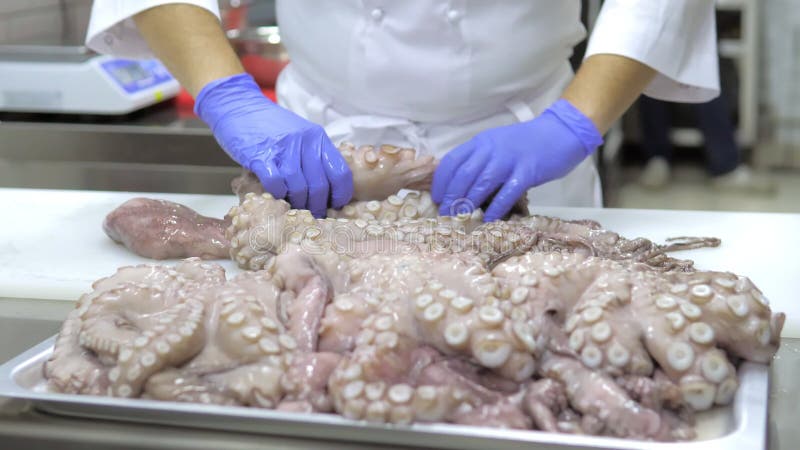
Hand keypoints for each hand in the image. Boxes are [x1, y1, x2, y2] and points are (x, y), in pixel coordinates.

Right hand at [194, 73, 352, 216]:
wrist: (237, 105)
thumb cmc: (269, 125)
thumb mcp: (300, 134)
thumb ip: (313, 156)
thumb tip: (326, 190)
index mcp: (318, 137)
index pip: (340, 173)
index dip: (340, 195)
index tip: (333, 206)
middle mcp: (304, 141)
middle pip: (320, 185)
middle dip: (316, 206)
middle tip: (310, 213)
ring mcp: (283, 148)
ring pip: (299, 187)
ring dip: (296, 202)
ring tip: (292, 207)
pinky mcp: (259, 155)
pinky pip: (276, 183)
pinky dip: (277, 194)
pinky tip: (275, 195)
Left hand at [431, 99, 602, 221]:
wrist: (561, 132)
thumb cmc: (528, 143)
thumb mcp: (497, 144)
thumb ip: (480, 159)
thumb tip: (461, 184)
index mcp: (481, 142)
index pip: (452, 161)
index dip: (441, 181)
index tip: (436, 197)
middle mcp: (492, 149)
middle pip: (463, 175)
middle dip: (451, 197)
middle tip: (445, 214)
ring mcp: (509, 160)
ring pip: (481, 184)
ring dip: (468, 203)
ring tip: (460, 219)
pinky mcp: (527, 172)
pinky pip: (507, 193)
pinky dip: (496, 208)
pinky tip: (489, 220)